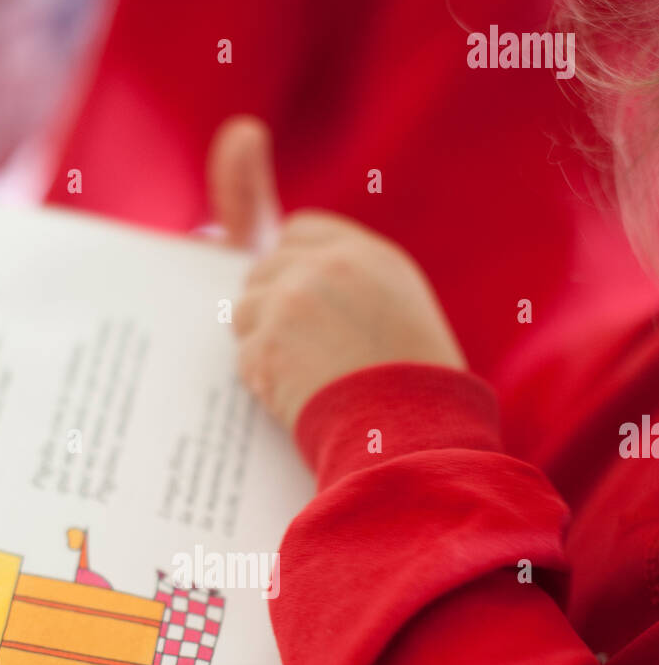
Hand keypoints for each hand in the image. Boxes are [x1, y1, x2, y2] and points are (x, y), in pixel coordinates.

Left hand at [207, 117, 464, 430]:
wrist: (413, 432)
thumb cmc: (419, 388)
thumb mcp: (403, 313)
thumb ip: (355, 289)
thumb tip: (300, 291)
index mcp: (367, 255)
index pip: (299, 232)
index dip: (289, 265)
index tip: (291, 294)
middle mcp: (327, 267)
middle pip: (264, 269)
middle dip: (270, 306)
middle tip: (293, 349)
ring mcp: (292, 303)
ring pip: (245, 311)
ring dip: (261, 344)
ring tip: (299, 378)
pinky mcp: (268, 345)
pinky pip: (245, 357)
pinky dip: (263, 383)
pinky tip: (297, 400)